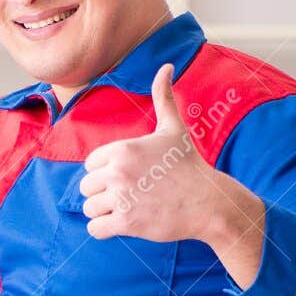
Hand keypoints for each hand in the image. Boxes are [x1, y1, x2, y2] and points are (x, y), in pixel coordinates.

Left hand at [78, 61, 260, 247]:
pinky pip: (95, 229)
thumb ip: (164, 97)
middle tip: (130, 195)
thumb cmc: (189, 166)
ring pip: (88, 209)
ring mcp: (122, 197)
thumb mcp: (174, 128)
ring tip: (127, 209)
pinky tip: (123, 224)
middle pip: (86, 187)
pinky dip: (104, 230)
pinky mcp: (127, 222)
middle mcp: (119, 171)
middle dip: (104, 193)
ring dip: (104, 213)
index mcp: (123, 148)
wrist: (209, 202)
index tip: (130, 176)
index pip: (90, 164)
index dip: (106, 172)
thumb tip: (167, 65)